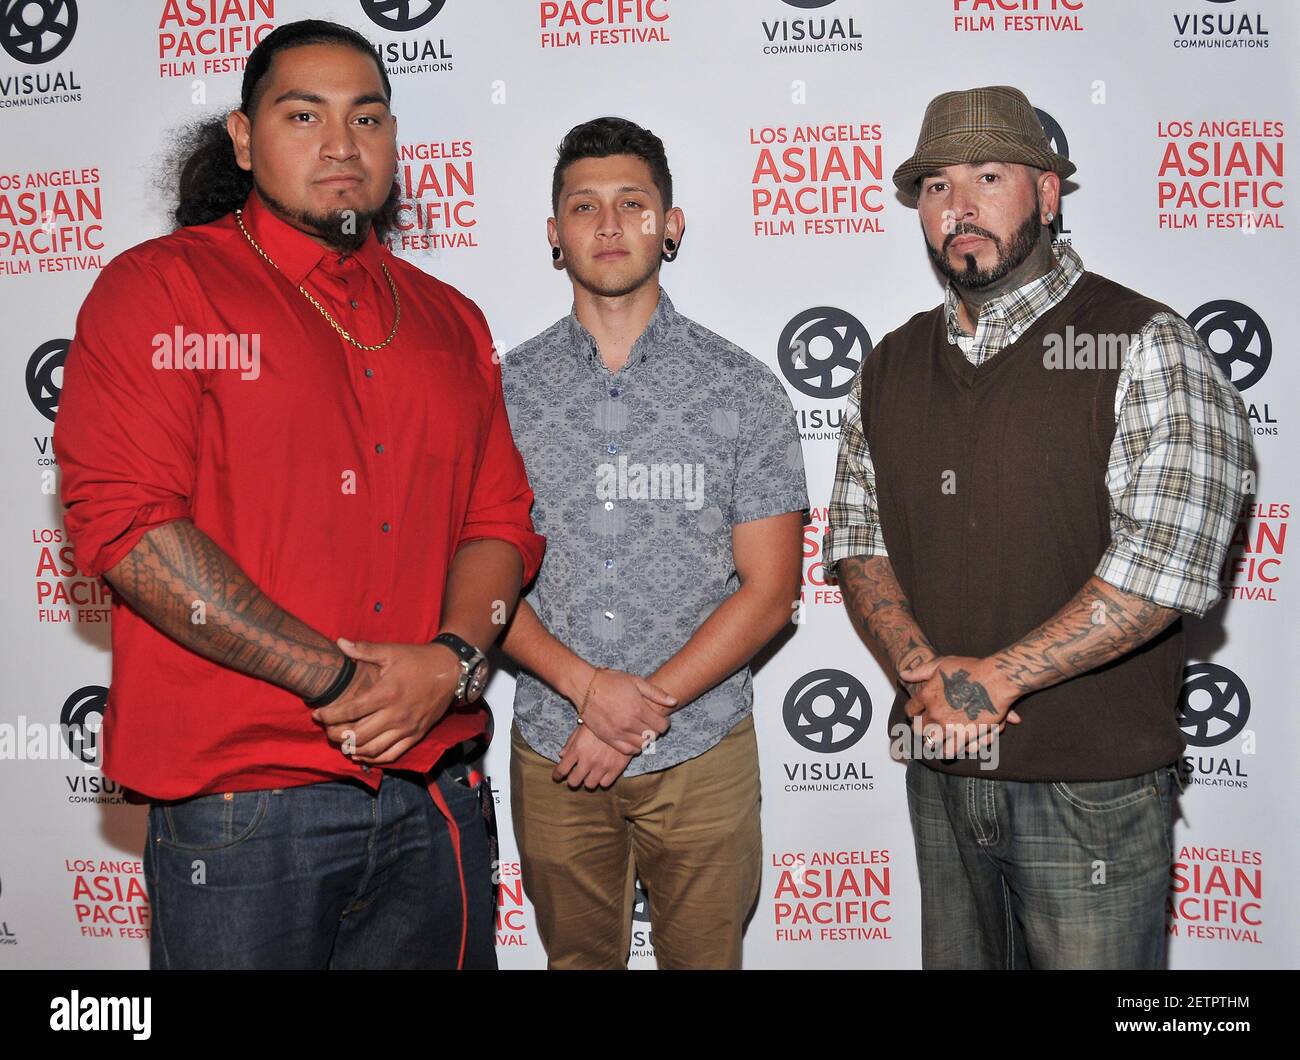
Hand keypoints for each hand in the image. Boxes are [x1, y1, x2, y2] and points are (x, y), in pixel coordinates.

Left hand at [311, 638, 460, 765]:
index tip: (317, 715)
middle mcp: (396, 714)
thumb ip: (364, 650)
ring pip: (372, 749)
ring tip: (341, 742)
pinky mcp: (416, 735)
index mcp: (387, 693)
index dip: (330, 716)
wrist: (451, 671)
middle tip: (326, 730)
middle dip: (336, 735)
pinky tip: (360, 753)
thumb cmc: (418, 660)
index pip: (351, 711)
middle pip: (358, 734)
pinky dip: (372, 758)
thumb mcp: (391, 651)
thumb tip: (339, 642)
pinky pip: (391, 754)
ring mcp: (407, 728)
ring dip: (352, 748)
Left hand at [552, 723, 631, 789]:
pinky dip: (603, 779)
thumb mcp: (582, 728)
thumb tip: (561, 755)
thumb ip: (570, 743)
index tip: (557, 776)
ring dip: (588, 780)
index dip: (557, 775)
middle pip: (573, 782)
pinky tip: (603, 772)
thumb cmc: (601, 722)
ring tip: (591, 773)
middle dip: (573, 779)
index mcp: (577, 749)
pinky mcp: (616, 768)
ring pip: (589, 785)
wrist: (625, 720)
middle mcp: (588, 760)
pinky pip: (605, 783)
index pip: (561, 770)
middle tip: (576, 775)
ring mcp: (602, 766)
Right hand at [577, 667, 674, 754]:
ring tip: (642, 732)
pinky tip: (632, 739)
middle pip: (652, 736)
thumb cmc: (611, 681)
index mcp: (638, 708)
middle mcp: (629, 723)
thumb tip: (674, 701)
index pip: (661, 726)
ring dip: (645, 740)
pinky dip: (633, 748)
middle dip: (656, 731)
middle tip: (652, 725)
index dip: (665, 723)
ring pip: (641, 745)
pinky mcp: (608, 738)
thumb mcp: (636, 681)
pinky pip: (626, 750)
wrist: (585, 686)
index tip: (662, 720)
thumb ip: (656, 693)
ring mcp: (618, 732)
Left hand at [898, 655, 1022, 757]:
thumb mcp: (942, 663)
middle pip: (918, 728)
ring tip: (936, 739)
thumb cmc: (971, 668)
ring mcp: (949, 726)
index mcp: (927, 695)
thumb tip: (903, 674)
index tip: (916, 714)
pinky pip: (949, 751)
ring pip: (931, 742)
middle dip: (919, 728)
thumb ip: (921, 671)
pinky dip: (947, 750)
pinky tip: (950, 746)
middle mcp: (935, 713)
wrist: (997, 679)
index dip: (912, 713)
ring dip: (932, 741)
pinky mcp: (965, 736)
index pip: (911, 710)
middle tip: (924, 728)